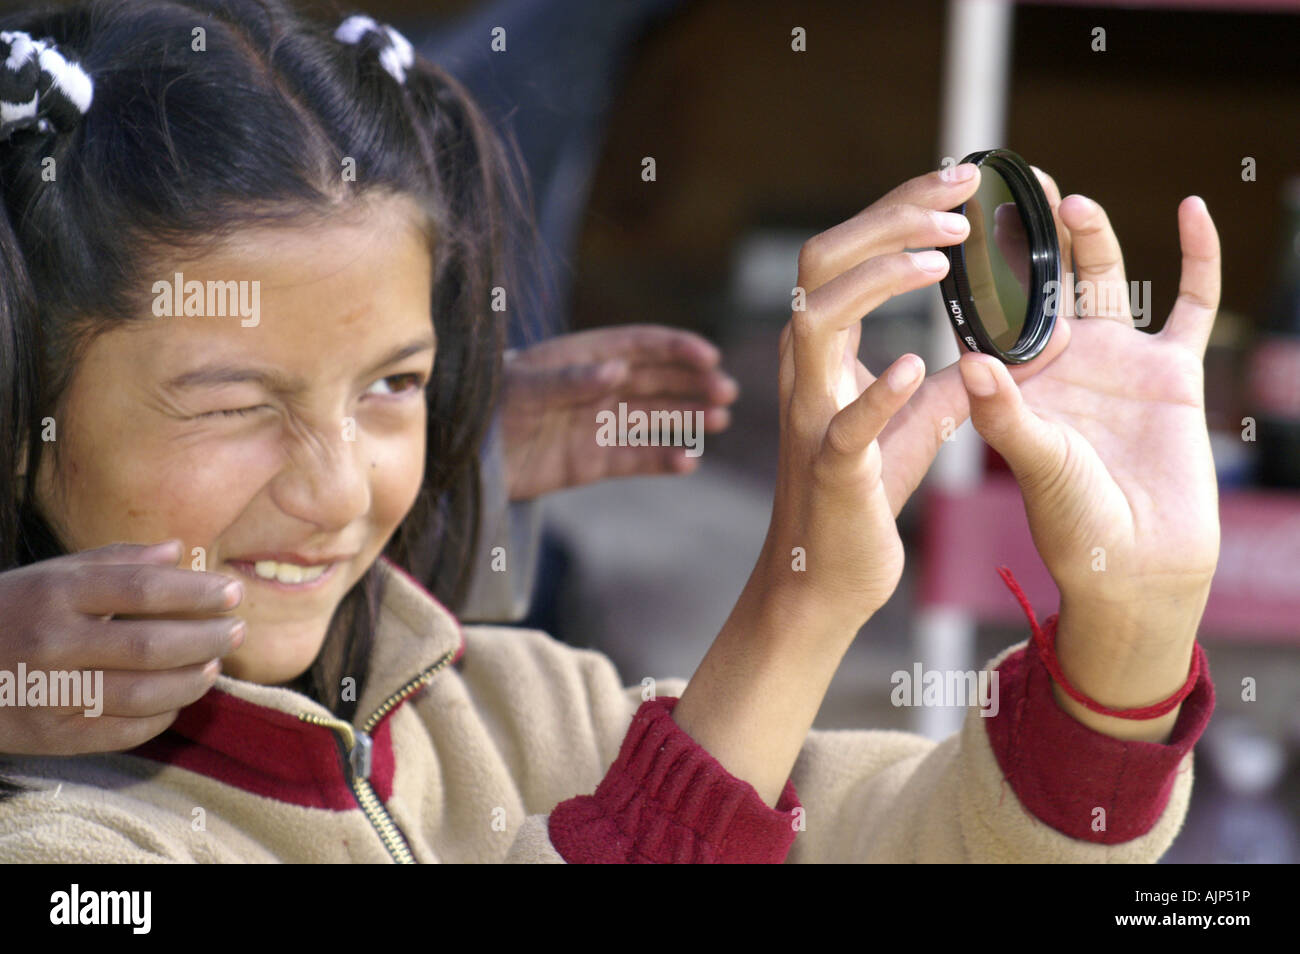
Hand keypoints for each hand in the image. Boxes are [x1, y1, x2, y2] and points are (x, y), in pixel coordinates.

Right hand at [0, 540, 245, 754]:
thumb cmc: (8, 614)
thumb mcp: (48, 576)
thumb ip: (113, 561)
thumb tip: (175, 550)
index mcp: (55, 594)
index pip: (143, 590)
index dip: (196, 592)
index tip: (233, 592)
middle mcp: (52, 642)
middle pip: (151, 645)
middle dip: (207, 638)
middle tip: (237, 631)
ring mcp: (50, 693)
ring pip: (143, 694)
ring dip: (192, 681)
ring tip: (215, 665)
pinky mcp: (50, 736)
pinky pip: (123, 732)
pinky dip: (162, 717)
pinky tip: (179, 700)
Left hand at [500, 326, 737, 500]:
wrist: (462, 455)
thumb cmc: (488, 407)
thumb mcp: (524, 388)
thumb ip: (570, 380)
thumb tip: (617, 371)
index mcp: (584, 357)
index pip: (640, 346)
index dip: (676, 348)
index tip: (710, 356)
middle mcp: (598, 387)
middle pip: (657, 380)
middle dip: (693, 384)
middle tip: (727, 393)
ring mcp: (598, 424)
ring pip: (654, 418)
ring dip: (687, 417)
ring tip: (719, 421)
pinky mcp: (593, 462)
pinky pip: (636, 459)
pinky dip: (662, 460)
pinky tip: (688, 462)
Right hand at [760, 164, 1069, 624]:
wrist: (825, 578)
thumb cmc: (865, 495)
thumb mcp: (918, 421)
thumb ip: (953, 376)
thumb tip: (1013, 341)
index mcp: (826, 351)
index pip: (849, 253)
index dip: (900, 206)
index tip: (960, 179)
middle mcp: (808, 369)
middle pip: (823, 260)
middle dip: (888, 216)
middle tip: (959, 195)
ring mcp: (811, 416)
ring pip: (815, 318)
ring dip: (878, 277)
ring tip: (942, 255)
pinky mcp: (831, 471)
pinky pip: (843, 424)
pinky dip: (877, 391)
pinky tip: (916, 364)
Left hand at [956, 170, 1220, 738]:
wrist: (1140, 564)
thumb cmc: (1073, 523)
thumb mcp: (1035, 464)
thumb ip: (1005, 415)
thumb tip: (969, 362)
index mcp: (1016, 380)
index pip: (988, 310)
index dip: (972, 269)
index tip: (951, 222)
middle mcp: (1062, 361)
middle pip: (1042, 280)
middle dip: (1027, 234)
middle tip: (1009, 184)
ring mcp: (1117, 360)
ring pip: (1104, 279)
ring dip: (1090, 238)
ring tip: (1067, 202)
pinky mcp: (1172, 370)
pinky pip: (1190, 304)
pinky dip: (1196, 260)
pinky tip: (1191, 211)